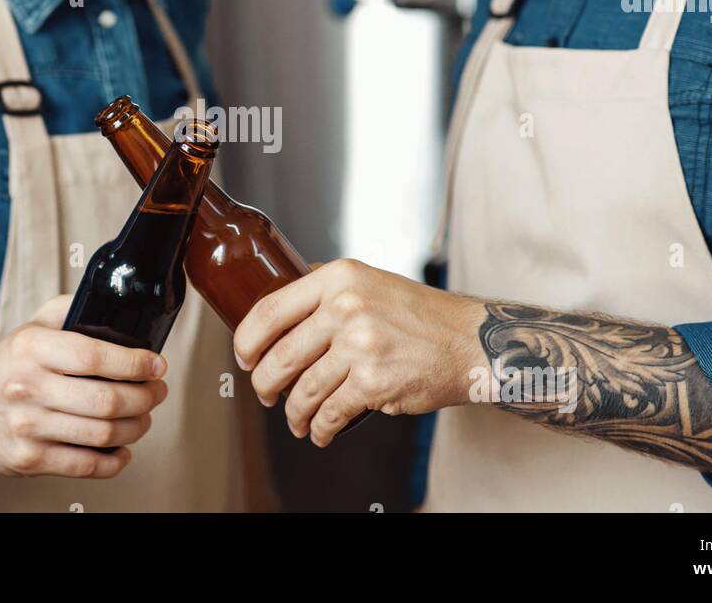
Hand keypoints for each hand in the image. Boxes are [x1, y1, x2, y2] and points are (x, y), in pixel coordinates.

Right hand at [0, 295, 168, 478]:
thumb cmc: (8, 364)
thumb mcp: (33, 324)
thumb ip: (72, 309)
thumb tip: (117, 309)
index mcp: (31, 348)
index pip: (94, 355)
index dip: (135, 362)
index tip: (156, 364)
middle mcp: (27, 387)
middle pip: (106, 399)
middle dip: (145, 397)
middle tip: (156, 392)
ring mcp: (26, 427)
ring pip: (103, 434)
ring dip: (137, 426)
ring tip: (143, 416)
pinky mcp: (28, 460)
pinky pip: (86, 465)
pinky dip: (116, 460)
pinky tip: (122, 449)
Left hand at [233, 259, 485, 445]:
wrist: (469, 341)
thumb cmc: (420, 314)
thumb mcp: (370, 280)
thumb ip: (327, 286)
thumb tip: (284, 297)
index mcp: (338, 278)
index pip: (269, 310)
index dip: (246, 341)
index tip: (243, 357)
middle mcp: (345, 308)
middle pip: (278, 357)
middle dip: (264, 385)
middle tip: (265, 394)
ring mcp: (359, 346)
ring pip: (302, 391)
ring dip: (293, 414)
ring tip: (296, 420)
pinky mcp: (373, 383)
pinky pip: (330, 413)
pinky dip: (319, 429)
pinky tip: (320, 431)